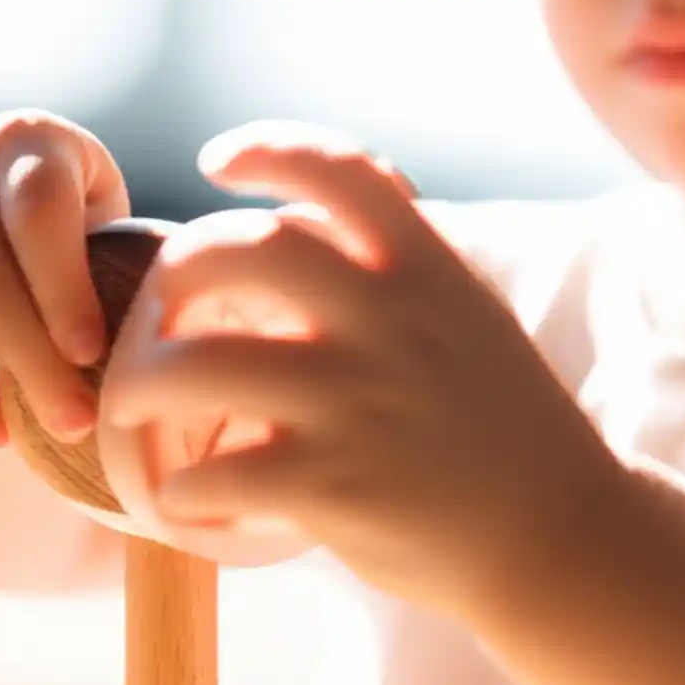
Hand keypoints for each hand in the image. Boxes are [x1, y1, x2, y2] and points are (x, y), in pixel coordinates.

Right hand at [0, 109, 129, 447]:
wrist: (15, 250)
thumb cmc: (99, 253)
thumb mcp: (125, 237)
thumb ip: (145, 271)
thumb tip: (182, 354)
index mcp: (31, 146)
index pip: (39, 206)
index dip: (62, 282)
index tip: (94, 355)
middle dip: (24, 351)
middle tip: (73, 423)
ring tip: (1, 442)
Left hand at [101, 121, 618, 612]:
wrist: (558, 534)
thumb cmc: (498, 422)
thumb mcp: (468, 315)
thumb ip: (398, 261)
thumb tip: (297, 210)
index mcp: (427, 271)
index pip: (341, 172)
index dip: (268, 149)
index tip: (218, 162)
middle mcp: (389, 323)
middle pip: (243, 253)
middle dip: (175, 270)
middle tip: (154, 305)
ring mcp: (359, 404)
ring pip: (200, 367)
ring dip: (141, 383)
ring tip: (127, 403)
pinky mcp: (337, 488)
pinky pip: (218, 476)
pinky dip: (181, 490)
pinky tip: (183, 499)